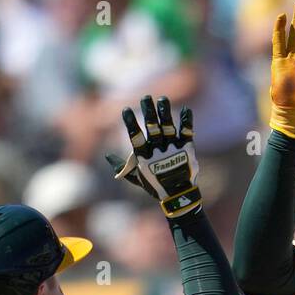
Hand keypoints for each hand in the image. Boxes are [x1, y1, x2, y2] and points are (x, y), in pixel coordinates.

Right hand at [105, 95, 201, 217]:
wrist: (178, 196)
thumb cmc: (155, 186)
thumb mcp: (136, 177)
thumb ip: (122, 167)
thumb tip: (107, 156)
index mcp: (144, 156)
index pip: (135, 137)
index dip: (131, 123)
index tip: (126, 109)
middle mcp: (158, 150)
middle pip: (152, 127)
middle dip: (148, 111)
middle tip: (146, 98)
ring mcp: (173, 148)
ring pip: (168, 126)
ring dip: (165, 112)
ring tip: (163, 99)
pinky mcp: (187, 149)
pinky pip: (187, 132)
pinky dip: (187, 121)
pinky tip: (187, 110)